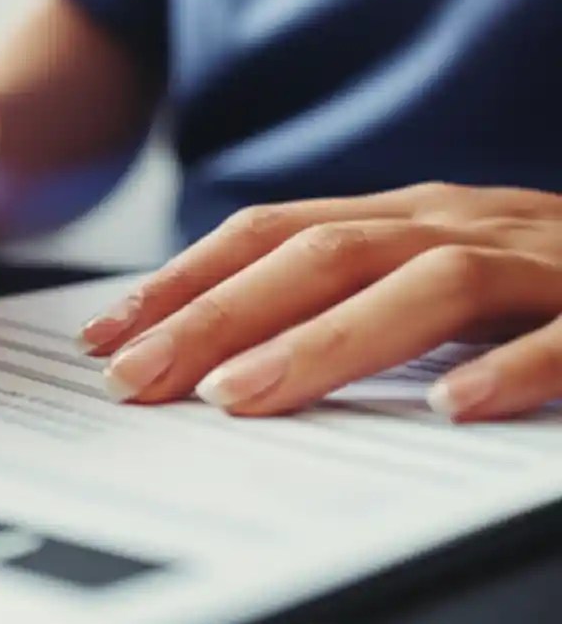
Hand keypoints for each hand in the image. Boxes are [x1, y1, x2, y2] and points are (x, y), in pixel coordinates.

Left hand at [79, 183, 561, 421]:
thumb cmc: (530, 277)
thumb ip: (338, 292)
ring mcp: (535, 260)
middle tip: (135, 377)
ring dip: (323, 341)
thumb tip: (212, 345)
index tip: (105, 334)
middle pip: (318, 257)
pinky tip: (453, 406)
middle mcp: (454, 225)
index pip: (269, 236)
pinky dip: (511, 365)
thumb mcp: (419, 269)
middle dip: (216, 316)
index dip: (183, 281)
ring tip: (239, 398)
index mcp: (401, 218)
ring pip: (420, 286)